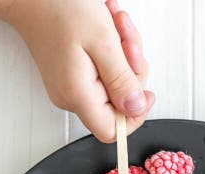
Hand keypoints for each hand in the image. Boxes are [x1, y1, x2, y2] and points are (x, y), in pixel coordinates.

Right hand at [6, 0, 153, 141]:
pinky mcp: (73, 74)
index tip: (146, 93)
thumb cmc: (59, 9)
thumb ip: (121, 80)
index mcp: (78, 94)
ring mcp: (71, 85)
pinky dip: (113, 49)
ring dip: (124, 52)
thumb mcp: (103, 42)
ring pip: (114, 82)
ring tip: (117, 24)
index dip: (134, 116)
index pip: (111, 131)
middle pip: (118, 102)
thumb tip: (136, 108)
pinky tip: (109, 27)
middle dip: (132, 69)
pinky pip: (104, 70)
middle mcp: (71, 96)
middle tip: (128, 40)